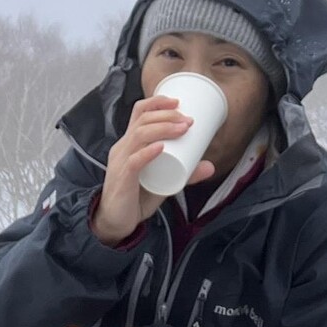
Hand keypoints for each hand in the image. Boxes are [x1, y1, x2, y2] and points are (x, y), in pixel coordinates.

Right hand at [90, 94, 213, 244]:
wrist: (115, 223)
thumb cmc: (136, 198)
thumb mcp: (164, 181)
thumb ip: (184, 174)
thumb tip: (210, 166)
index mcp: (129, 143)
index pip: (139, 113)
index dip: (157, 102)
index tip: (179, 102)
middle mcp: (122, 148)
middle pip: (142, 120)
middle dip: (167, 115)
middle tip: (188, 120)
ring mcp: (121, 162)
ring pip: (139, 135)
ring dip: (163, 128)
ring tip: (182, 128)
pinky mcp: (122, 179)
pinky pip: (134, 161)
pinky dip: (148, 152)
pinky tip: (161, 147)